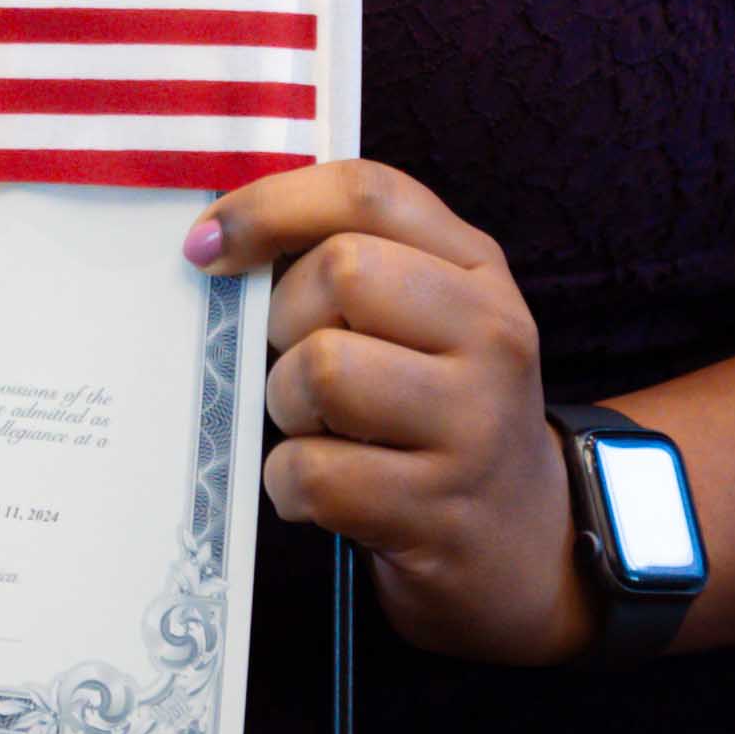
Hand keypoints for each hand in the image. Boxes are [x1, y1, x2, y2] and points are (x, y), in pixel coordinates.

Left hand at [192, 162, 590, 667]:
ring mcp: (473, 428)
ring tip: (314, 427)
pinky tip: (320, 490)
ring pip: (321, 369)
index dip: (270, 205)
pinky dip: (289, 483)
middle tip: (296, 360)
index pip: (367, 192)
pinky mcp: (438, 513)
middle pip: (339, 271)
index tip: (208, 243)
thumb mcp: (428, 314)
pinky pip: (314, 474)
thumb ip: (351, 254)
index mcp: (478, 269)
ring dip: (285, 403)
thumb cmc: (440, 407)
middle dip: (284, 319)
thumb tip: (217, 238)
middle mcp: (491, 337)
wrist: (526, 541)